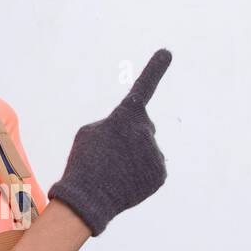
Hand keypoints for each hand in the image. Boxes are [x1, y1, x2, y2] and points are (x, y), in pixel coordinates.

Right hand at [47, 49, 171, 235]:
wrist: (88, 199)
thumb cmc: (83, 163)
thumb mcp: (88, 134)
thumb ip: (113, 125)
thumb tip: (133, 133)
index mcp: (126, 116)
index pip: (143, 87)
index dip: (155, 68)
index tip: (167, 51)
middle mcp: (146, 131)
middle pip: (141, 128)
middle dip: (129, 137)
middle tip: (109, 156)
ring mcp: (156, 153)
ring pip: (146, 150)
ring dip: (133, 158)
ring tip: (114, 172)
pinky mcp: (161, 174)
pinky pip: (152, 168)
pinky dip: (141, 175)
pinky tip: (125, 182)